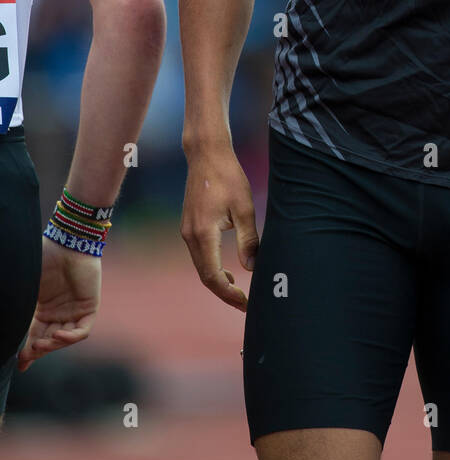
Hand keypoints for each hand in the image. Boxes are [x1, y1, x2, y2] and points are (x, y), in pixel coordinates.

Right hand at [18, 237, 100, 371]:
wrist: (66, 243)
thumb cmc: (43, 260)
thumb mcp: (27, 286)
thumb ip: (18, 304)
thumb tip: (5, 325)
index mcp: (43, 308)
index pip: (35, 335)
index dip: (27, 351)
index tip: (19, 363)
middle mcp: (59, 312)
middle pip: (49, 340)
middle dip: (37, 351)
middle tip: (26, 356)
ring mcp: (75, 310)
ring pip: (65, 338)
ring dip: (52, 345)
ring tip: (40, 344)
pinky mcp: (89, 306)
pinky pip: (82, 330)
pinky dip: (70, 337)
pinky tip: (57, 336)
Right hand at [181, 145, 259, 310]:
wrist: (207, 154)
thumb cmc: (229, 177)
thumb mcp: (244, 208)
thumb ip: (248, 241)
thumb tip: (252, 269)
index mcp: (203, 234)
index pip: (213, 276)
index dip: (229, 295)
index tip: (246, 304)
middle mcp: (190, 236)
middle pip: (204, 276)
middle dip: (224, 293)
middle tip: (245, 305)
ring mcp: (186, 231)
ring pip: (200, 267)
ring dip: (217, 282)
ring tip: (239, 293)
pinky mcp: (189, 226)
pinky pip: (199, 256)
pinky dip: (212, 268)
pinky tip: (227, 273)